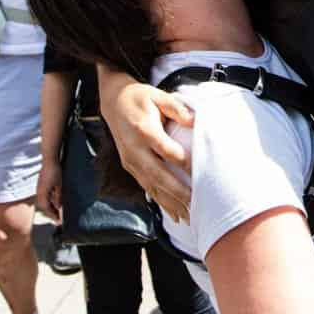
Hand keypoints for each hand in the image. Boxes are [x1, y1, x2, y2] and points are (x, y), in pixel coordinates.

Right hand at [36, 161, 62, 221]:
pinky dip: (49, 201)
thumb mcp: (59, 186)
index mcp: (43, 194)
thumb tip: (58, 207)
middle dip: (50, 213)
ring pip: (43, 202)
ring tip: (56, 211)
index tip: (58, 221)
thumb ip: (58, 197)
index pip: (47, 208)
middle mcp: (39, 192)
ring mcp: (39, 188)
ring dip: (49, 207)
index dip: (52, 215)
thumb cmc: (55, 171)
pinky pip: (44, 196)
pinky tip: (54, 201)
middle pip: (44, 207)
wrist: (49, 159)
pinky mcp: (40, 185)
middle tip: (57, 218)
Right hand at [105, 77, 195, 220]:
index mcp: (144, 130)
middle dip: (177, 192)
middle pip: (158, 175)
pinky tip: (174, 213)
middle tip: (196, 205)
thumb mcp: (159, 96)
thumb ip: (177, 109)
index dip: (183, 162)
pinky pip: (146, 187)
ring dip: (170, 203)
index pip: (166, 150)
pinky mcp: (129, 166)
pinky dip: (161, 201)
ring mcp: (130, 160)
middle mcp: (134, 149)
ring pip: (151, 186)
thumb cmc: (140, 98)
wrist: (113, 101)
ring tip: (188, 217)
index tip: (200, 173)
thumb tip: (196, 121)